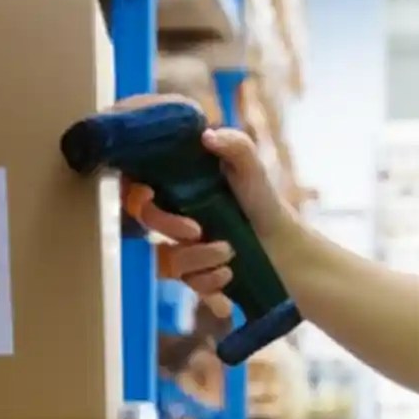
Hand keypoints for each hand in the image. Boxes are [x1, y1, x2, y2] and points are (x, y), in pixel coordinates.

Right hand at [124, 121, 294, 299]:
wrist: (285, 246)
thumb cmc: (262, 201)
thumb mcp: (251, 168)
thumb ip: (235, 145)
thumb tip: (207, 134)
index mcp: (178, 187)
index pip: (137, 187)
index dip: (134, 193)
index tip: (149, 193)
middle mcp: (173, 216)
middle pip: (144, 222)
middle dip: (167, 225)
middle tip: (196, 230)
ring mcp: (180, 248)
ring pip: (166, 259)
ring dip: (196, 258)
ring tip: (229, 253)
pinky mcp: (194, 276)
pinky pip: (187, 283)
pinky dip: (209, 282)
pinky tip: (229, 274)